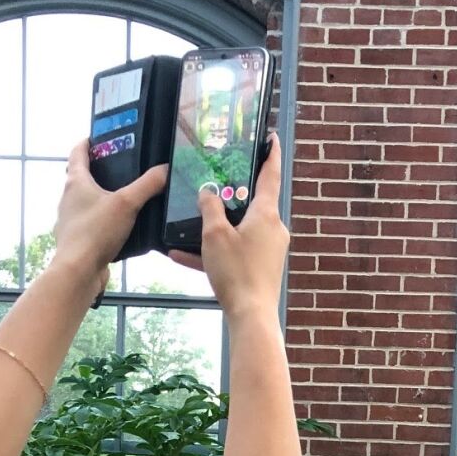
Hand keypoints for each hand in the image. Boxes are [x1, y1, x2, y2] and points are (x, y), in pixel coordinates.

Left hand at [53, 142, 167, 297]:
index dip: (87, 143)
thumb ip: (147, 185)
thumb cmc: (97, 231)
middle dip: (97, 172)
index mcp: (76, 182)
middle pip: (80, 178)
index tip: (97, 138)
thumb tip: (165, 169)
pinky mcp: (76, 241)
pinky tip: (117, 229)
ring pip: (84, 203)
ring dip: (99, 198)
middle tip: (118, 170)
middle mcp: (68, 199)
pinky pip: (90, 225)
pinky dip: (101, 222)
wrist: (78, 270)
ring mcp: (70, 221)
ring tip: (121, 199)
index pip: (77, 153)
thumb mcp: (127, 204)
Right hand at [169, 133, 288, 320]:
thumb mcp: (214, 235)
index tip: (270, 138)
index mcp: (267, 214)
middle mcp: (273, 229)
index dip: (269, 153)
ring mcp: (269, 250)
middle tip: (216, 180)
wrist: (251, 317)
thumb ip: (209, 208)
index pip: (270, 174)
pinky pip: (235, 253)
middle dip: (233, 194)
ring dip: (216, 227)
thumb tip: (207, 192)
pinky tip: (183, 256)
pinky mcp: (262, 269)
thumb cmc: (237, 273)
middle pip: (253, 203)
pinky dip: (215, 252)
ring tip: (190, 223)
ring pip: (240, 230)